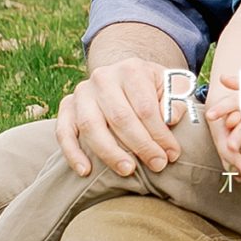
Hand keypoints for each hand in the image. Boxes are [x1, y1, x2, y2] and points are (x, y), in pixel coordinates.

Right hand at [55, 56, 185, 179]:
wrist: (126, 79)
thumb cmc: (154, 89)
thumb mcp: (172, 87)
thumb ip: (176, 100)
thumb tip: (170, 119)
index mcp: (131, 69)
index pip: (145, 107)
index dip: (160, 134)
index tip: (172, 154)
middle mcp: (103, 78)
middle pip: (120, 117)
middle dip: (140, 146)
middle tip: (157, 165)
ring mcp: (82, 92)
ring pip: (91, 125)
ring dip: (110, 152)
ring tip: (128, 171)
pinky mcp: (67, 107)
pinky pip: (63, 131)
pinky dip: (72, 153)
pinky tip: (85, 171)